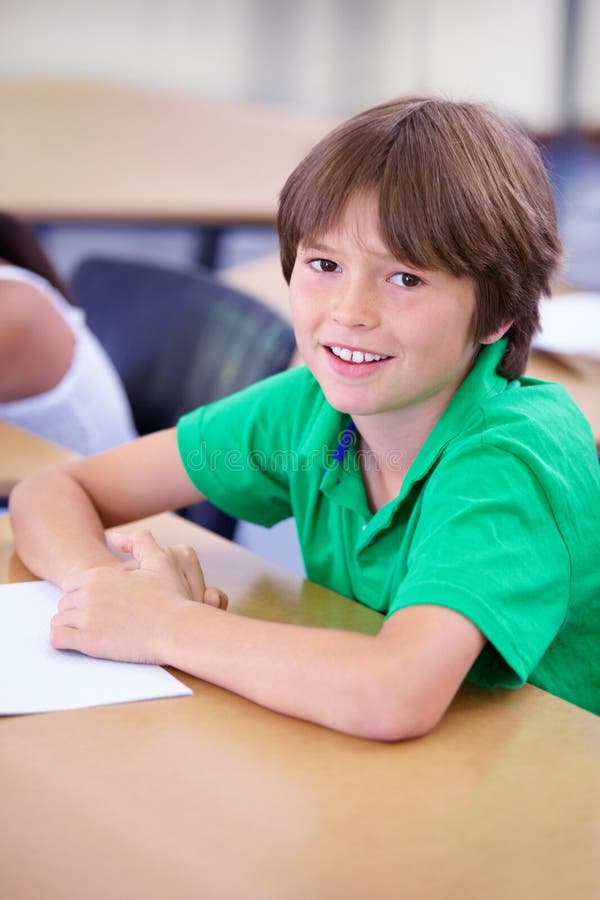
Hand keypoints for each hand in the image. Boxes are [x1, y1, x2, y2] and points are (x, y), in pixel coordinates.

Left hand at [50, 528, 226, 662]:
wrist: (178, 629)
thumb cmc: (171, 598)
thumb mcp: (160, 560)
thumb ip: (140, 541)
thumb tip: (115, 537)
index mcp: (100, 575)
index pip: (71, 584)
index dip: (83, 594)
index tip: (98, 604)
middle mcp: (88, 593)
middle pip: (65, 603)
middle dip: (77, 612)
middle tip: (98, 621)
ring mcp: (86, 617)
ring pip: (59, 621)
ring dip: (71, 627)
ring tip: (91, 633)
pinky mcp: (88, 641)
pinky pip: (57, 638)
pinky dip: (63, 640)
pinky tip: (80, 642)